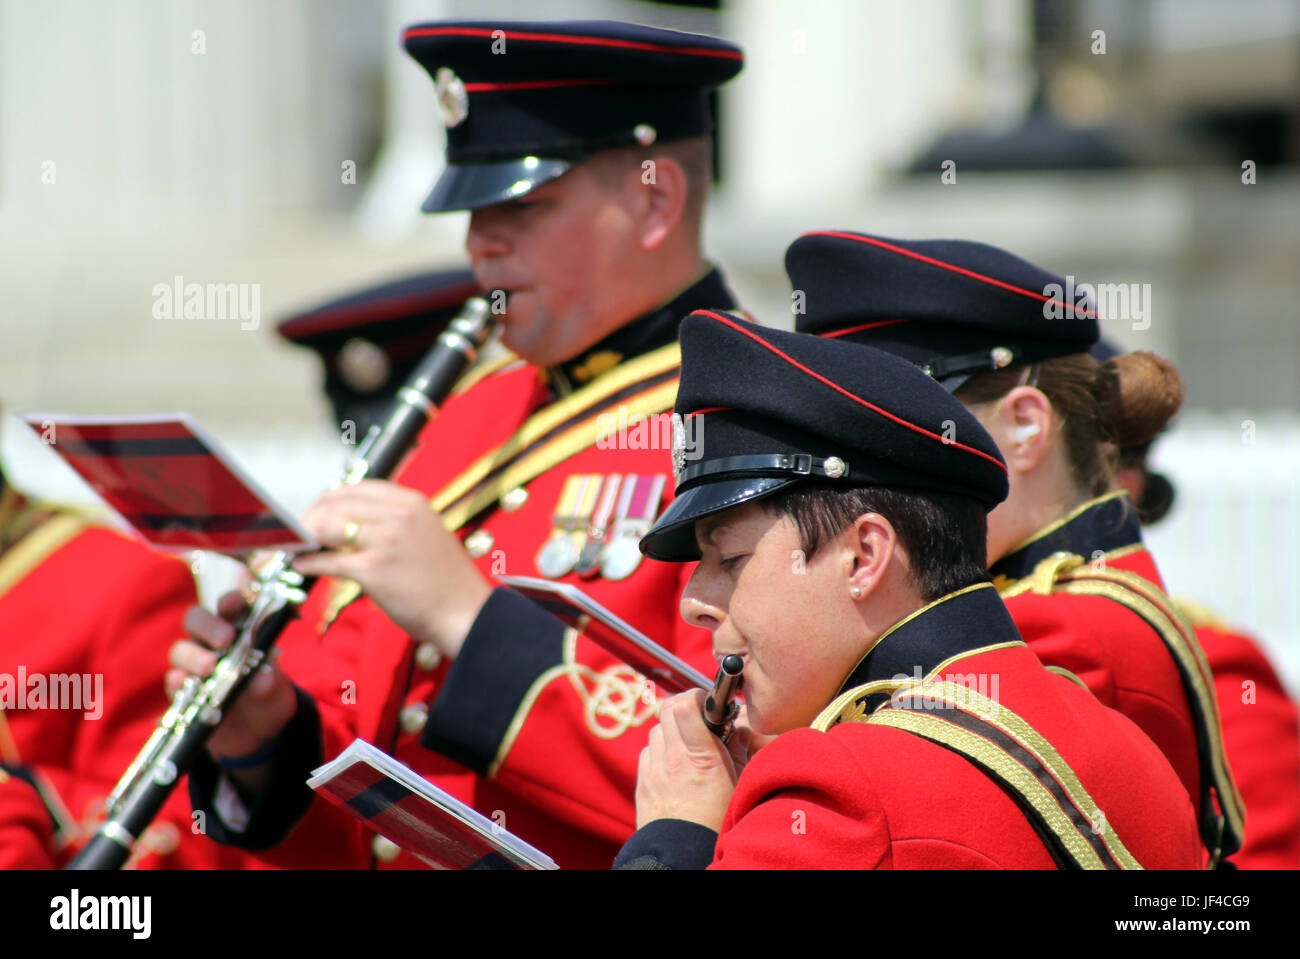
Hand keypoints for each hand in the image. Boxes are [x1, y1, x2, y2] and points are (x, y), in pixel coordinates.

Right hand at [166, 591, 297, 781]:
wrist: (257, 734)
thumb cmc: (267, 697)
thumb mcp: (276, 689)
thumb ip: (269, 680)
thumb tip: (262, 675)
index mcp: (239, 629)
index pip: (231, 605)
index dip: (232, 599)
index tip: (236, 603)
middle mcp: (212, 642)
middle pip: (196, 619)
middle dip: (208, 624)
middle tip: (225, 639)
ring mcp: (194, 665)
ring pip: (180, 649)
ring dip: (193, 655)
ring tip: (210, 666)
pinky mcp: (182, 691)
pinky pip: (173, 681)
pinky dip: (178, 681)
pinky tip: (185, 684)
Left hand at [290, 480, 492, 656]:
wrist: (465, 613)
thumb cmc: (446, 581)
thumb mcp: (426, 534)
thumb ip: (394, 522)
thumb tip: (353, 523)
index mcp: (412, 502)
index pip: (357, 487)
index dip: (329, 497)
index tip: (317, 509)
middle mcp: (398, 516)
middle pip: (338, 504)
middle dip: (312, 515)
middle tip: (299, 529)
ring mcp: (385, 541)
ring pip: (328, 527)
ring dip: (305, 535)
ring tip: (294, 544)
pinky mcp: (373, 570)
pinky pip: (329, 561)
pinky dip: (309, 562)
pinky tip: (301, 564)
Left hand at [635, 690, 756, 831]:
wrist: (683, 857)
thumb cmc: (716, 824)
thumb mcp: (738, 786)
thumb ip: (737, 751)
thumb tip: (737, 729)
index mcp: (700, 757)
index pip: (686, 705)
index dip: (697, 696)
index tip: (709, 703)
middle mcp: (672, 758)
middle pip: (667, 709)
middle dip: (684, 707)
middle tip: (699, 718)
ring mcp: (654, 770)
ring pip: (656, 730)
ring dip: (671, 730)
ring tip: (687, 745)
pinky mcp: (642, 783)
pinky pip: (647, 752)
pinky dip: (659, 751)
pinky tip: (672, 765)